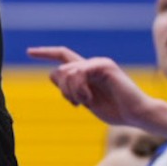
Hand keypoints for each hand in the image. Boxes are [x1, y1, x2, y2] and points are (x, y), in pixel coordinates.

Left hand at [28, 47, 165, 130]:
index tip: (29, 51)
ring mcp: (98, 63)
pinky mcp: (104, 66)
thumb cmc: (116, 111)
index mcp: (87, 72)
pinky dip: (79, 90)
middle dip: (63, 90)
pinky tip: (89, 99)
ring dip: (72, 92)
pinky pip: (78, 73)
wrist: (137, 114)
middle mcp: (91, 64)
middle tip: (77, 104)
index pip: (63, 56)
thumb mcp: (86, 101)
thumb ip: (70, 89)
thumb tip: (52, 74)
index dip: (46, 53)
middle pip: (60, 70)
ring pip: (67, 72)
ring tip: (86, 102)